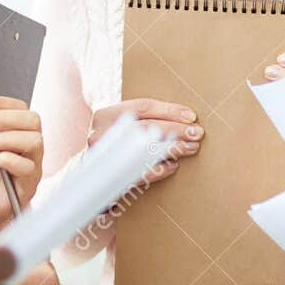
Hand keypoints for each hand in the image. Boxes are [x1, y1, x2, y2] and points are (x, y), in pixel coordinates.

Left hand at [0, 90, 42, 237]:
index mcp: (13, 132)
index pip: (18, 107)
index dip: (0, 102)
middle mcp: (26, 146)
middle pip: (32, 120)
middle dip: (4, 117)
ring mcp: (30, 166)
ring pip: (34, 141)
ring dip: (6, 137)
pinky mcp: (28, 185)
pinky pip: (29, 167)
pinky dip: (8, 158)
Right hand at [88, 98, 202, 192]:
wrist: (87, 176)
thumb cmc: (111, 146)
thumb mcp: (119, 127)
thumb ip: (141, 120)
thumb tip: (184, 119)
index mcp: (105, 115)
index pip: (142, 107)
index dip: (169, 110)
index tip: (191, 116)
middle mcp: (100, 134)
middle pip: (145, 127)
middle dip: (175, 129)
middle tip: (196, 133)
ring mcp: (104, 156)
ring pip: (144, 149)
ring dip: (172, 149)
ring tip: (190, 148)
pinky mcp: (109, 176)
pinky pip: (140, 173)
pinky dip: (160, 169)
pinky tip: (173, 166)